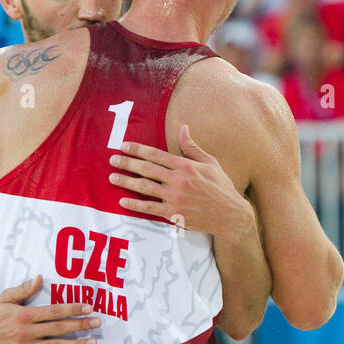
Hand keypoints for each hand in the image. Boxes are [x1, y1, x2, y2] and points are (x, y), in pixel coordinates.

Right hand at [0, 276, 100, 343]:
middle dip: (80, 325)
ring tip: (93, 343)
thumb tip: (39, 278)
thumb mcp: (4, 299)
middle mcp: (27, 332)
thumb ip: (23, 290)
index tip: (88, 306)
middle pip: (59, 328)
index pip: (54, 311)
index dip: (73, 308)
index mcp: (24, 315)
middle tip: (97, 323)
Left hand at [109, 125, 254, 240]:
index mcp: (186, 165)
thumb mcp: (210, 162)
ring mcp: (175, 198)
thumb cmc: (221, 187)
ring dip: (126, 182)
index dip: (137, 149)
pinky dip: (135, 204)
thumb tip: (183, 128)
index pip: (156, 154)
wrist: (231, 215)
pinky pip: (149, 208)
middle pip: (146, 169)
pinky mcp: (174, 214)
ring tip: (112, 177)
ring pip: (145, 187)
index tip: (124, 146)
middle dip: (127, 163)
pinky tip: (123, 201)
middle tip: (112, 160)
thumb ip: (192, 146)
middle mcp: (178, 180)